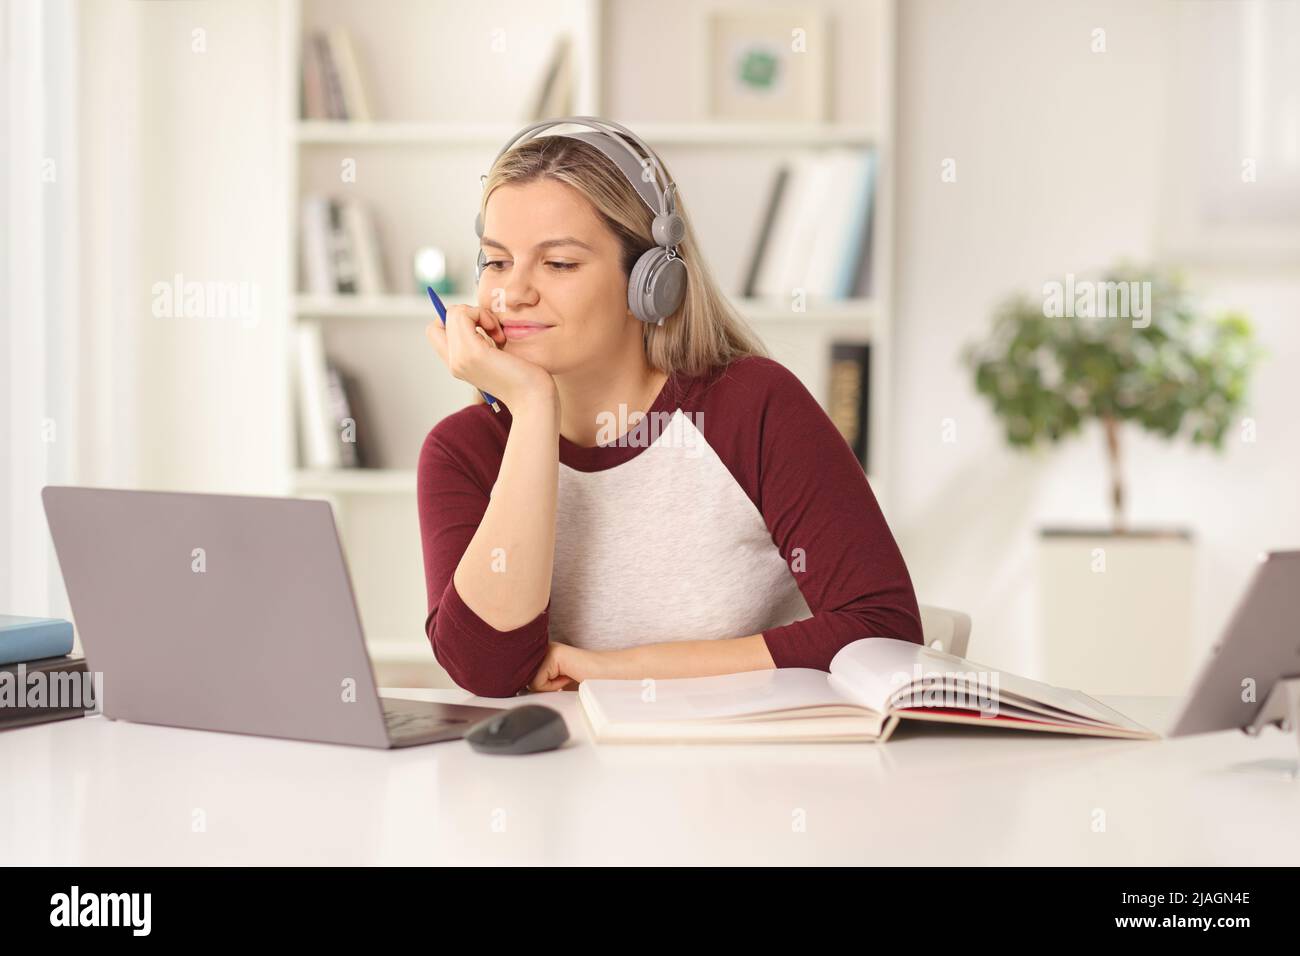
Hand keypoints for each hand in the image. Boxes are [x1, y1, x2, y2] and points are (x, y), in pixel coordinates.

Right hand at [425, 304, 553, 410]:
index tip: (484, 330)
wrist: (534, 400)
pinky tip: (500, 335)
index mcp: (458, 364)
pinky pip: (463, 314)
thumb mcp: (498, 356)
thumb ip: (484, 341)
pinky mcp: (473, 353)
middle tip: (490, 329)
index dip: (457, 321)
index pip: (437, 331)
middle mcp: (454, 362)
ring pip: (453, 313)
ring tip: (497, 333)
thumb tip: (479, 316)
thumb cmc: (526, 377)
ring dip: (479, 314)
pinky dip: (483, 315)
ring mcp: (460, 358)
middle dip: (466, 313)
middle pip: (442, 320)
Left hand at [528, 642, 609, 692]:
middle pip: (524, 680)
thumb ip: (537, 684)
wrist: (604, 676)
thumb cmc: (584, 682)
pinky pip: (538, 682)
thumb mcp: (554, 684)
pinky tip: (568, 676)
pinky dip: (553, 686)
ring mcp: (546, 649)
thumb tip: (516, 693)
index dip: (535, 687)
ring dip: (549, 688)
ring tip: (566, 677)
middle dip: (543, 688)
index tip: (554, 684)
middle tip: (563, 680)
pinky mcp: (551, 654)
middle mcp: (541, 649)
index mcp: (540, 654)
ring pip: (530, 682)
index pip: (522, 678)